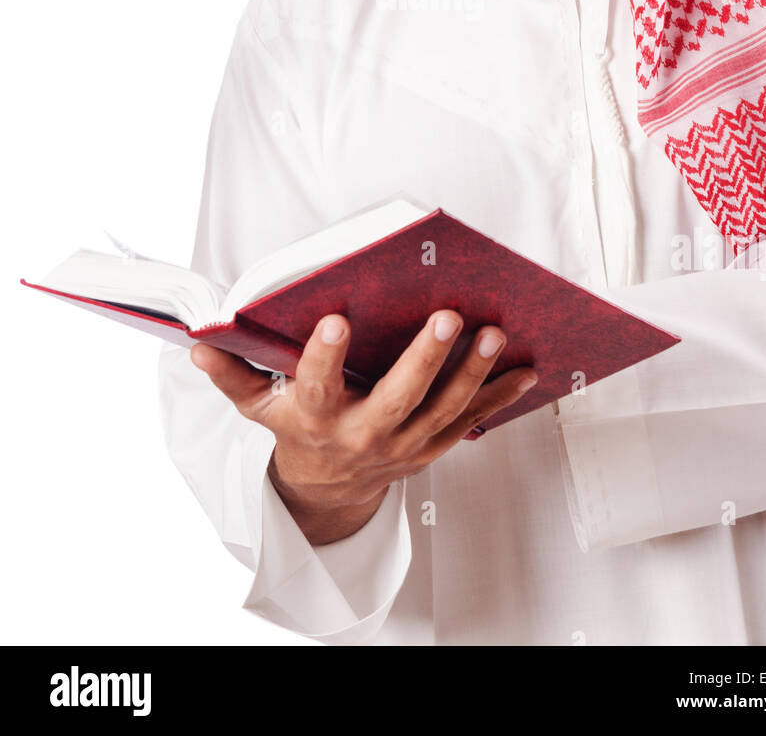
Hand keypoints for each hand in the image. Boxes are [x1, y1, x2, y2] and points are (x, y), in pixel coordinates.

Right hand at [190, 309, 536, 543]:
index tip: (336, 318)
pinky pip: (470, 422)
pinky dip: (500, 397)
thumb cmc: (295, 429)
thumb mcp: (257, 406)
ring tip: (495, 333)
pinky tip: (526, 369)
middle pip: (398, 397)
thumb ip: (231, 373)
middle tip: (448, 316)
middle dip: (425, 358)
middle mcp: (363, 434)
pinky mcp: (431, 449)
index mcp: (317, 416)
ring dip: (474, 373)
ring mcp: (403, 446)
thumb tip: (198, 342)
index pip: (317, 385)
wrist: (327, 489)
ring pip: (443, 410)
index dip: (325, 355)